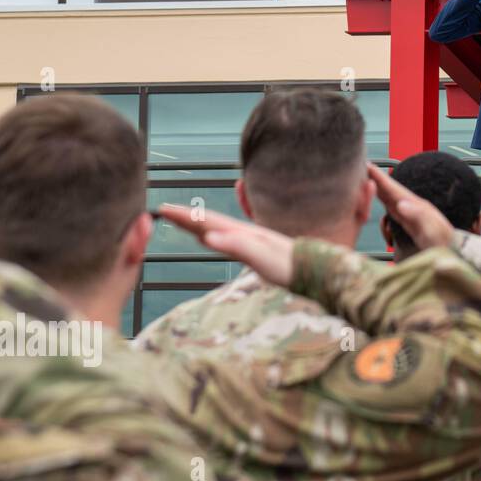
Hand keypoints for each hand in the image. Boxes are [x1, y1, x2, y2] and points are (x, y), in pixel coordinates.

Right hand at [157, 203, 293, 285]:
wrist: (317, 271)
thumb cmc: (291, 267)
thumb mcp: (263, 258)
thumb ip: (238, 246)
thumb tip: (209, 236)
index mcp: (244, 234)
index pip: (209, 221)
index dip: (186, 216)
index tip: (163, 208)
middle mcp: (246, 234)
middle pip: (211, 222)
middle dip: (187, 217)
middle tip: (163, 210)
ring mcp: (251, 242)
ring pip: (218, 229)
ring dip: (197, 224)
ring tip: (180, 220)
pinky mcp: (256, 252)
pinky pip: (226, 240)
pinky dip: (212, 236)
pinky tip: (209, 239)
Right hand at [368, 163, 454, 249]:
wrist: (452, 252)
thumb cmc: (443, 242)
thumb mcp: (431, 229)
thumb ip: (417, 215)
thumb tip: (400, 203)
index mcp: (417, 206)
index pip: (394, 190)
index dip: (380, 178)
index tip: (368, 166)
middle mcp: (413, 207)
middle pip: (391, 190)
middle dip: (376, 178)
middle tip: (359, 167)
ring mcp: (411, 214)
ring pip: (390, 197)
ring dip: (377, 187)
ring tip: (364, 178)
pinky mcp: (409, 223)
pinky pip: (391, 207)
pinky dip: (382, 200)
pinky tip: (378, 197)